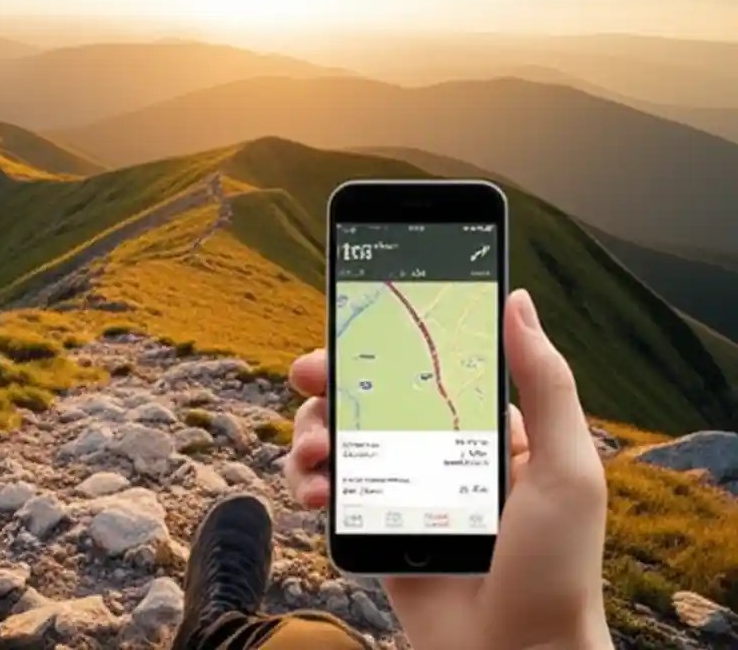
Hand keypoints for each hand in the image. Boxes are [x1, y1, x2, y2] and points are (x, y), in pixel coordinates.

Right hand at [285, 290, 612, 649]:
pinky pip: (326, 490)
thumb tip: (518, 302)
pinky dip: (308, 483)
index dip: (384, 342)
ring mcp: (399, 491)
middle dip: (329, 382)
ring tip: (314, 454)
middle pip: (367, 396)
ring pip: (336, 439)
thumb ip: (545, 382)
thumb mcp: (565, 467)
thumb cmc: (556, 568)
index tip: (353, 326)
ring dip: (310, 434)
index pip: (425, 367)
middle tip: (305, 375)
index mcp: (484, 431)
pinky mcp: (370, 529)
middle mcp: (435, 453)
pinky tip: (317, 494)